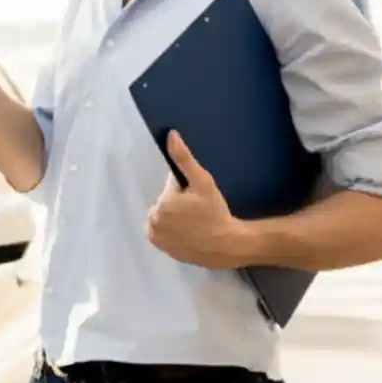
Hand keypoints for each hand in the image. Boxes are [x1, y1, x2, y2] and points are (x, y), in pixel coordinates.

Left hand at [146, 130, 247, 268]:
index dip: (185, 191)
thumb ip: (184, 159)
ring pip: (163, 216)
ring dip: (175, 217)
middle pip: (165, 202)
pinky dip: (171, 231)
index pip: (170, 189)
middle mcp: (153, 221)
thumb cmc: (216, 213)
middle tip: (198, 212)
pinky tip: (187, 232)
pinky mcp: (161, 248)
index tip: (198, 200)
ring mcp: (157, 237)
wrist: (228, 246)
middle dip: (179, 204)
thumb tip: (170, 135)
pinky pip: (162, 232)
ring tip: (195, 223)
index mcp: (161, 203)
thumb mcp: (204, 183)